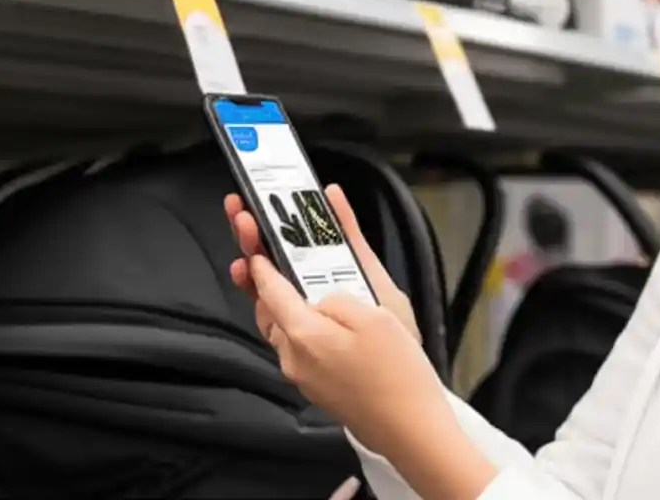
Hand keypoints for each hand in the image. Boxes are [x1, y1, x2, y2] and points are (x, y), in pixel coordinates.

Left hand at [225, 187, 496, 498]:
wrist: (410, 428)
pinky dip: (292, 317)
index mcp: (305, 333)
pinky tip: (306, 305)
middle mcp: (293, 355)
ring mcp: (303, 372)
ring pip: (278, 325)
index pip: (270, 286)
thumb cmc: (399, 374)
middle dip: (256, 269)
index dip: (260, 254)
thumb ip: (342, 291)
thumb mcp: (379, 313)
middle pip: (265, 304)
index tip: (252, 231)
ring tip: (274, 267)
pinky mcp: (316, 383)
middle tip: (249, 236)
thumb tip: (324, 289)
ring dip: (273, 294)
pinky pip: (295, 342)